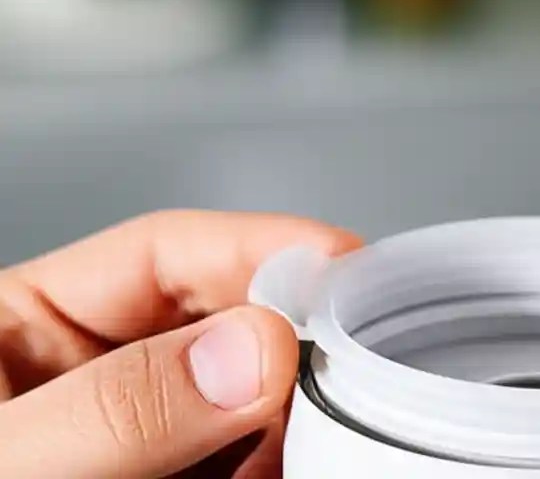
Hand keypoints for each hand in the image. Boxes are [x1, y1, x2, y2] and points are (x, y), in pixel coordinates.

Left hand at [0, 210, 361, 477]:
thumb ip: (111, 413)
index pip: (165, 257)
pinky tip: (295, 472)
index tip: (341, 266)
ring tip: (316, 441)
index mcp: (25, 332)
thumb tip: (249, 352)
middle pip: (224, 328)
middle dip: (290, 341)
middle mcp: (94, 387)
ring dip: (293, 420)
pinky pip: (243, 472)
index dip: (260, 246)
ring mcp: (143, 453)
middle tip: (343, 369)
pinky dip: (279, 472)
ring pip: (250, 411)